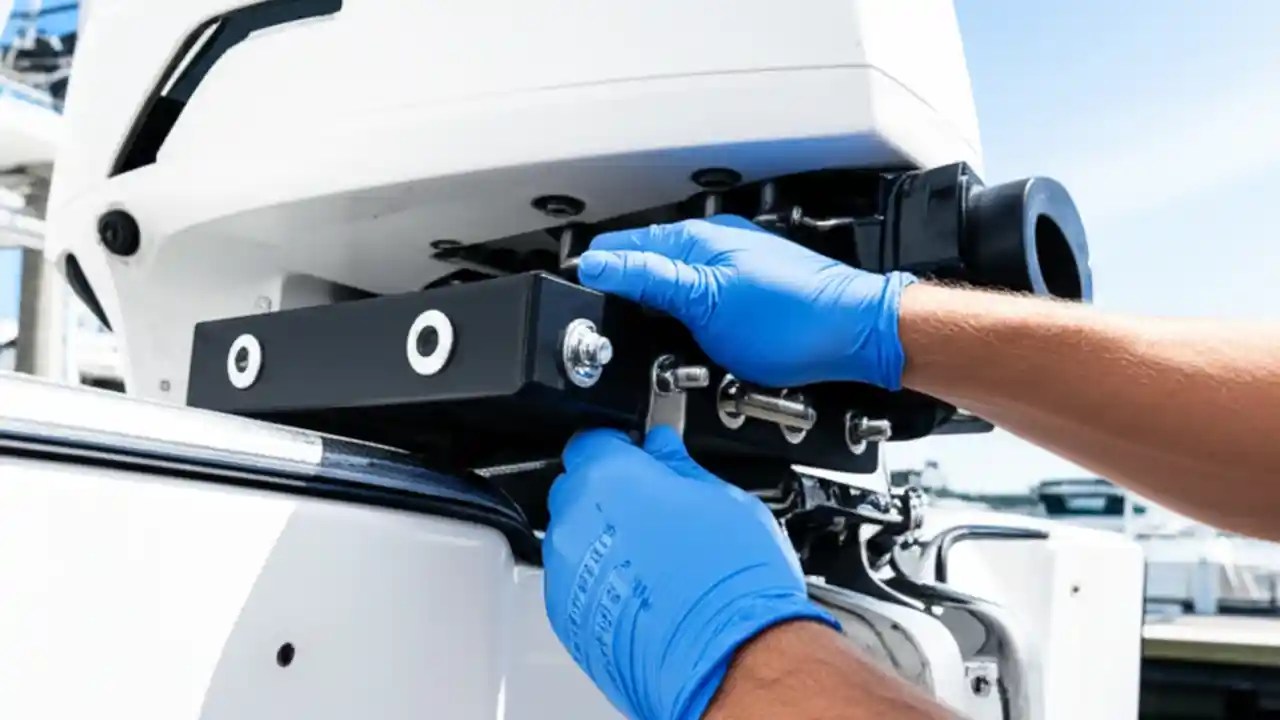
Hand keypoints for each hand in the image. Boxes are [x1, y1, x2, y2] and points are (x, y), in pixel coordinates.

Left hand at [542, 427, 837, 719]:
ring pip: (574, 538)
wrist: (729, 657)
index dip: (620, 447)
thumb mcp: (721, 499)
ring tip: (655, 559)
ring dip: (603, 539)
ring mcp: (565, 571)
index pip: (593, 440)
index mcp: (609, 476)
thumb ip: (678, 467)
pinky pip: (575, 582)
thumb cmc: (731, 582)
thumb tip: (664, 451)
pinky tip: (642, 590)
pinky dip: (600, 581)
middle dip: (609, 494)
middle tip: (655, 510)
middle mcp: (575, 521)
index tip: (641, 458)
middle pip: (577, 489)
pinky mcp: (565, 616)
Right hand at [578, 215, 916, 389]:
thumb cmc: (793, 318)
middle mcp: (710, 248)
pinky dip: (683, 323)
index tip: (577, 301)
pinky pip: (696, 304)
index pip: (621, 247)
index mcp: (694, 241)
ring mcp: (729, 270)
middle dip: (622, 296)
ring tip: (642, 337)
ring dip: (653, 313)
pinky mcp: (745, 295)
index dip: (595, 274)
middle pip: (643, 268)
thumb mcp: (705, 301)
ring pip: (669, 288)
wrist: (855, 334)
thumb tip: (597, 264)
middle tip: (604, 327)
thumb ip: (649, 279)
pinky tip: (686, 341)